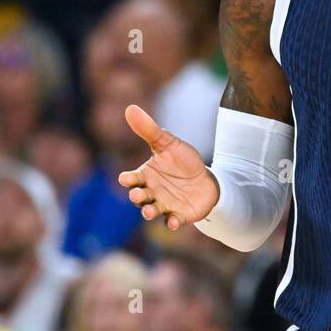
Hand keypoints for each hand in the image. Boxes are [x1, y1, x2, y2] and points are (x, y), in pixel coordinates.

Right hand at [117, 105, 218, 230]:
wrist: (205, 178)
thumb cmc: (182, 160)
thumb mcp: (168, 143)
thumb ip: (149, 130)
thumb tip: (130, 108)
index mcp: (145, 175)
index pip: (132, 178)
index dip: (128, 179)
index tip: (125, 178)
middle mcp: (151, 193)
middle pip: (139, 197)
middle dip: (137, 197)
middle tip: (137, 194)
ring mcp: (164, 205)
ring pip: (152, 212)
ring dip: (149, 213)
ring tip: (148, 212)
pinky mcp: (179, 215)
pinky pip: (172, 222)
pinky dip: (172, 223)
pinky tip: (174, 222)